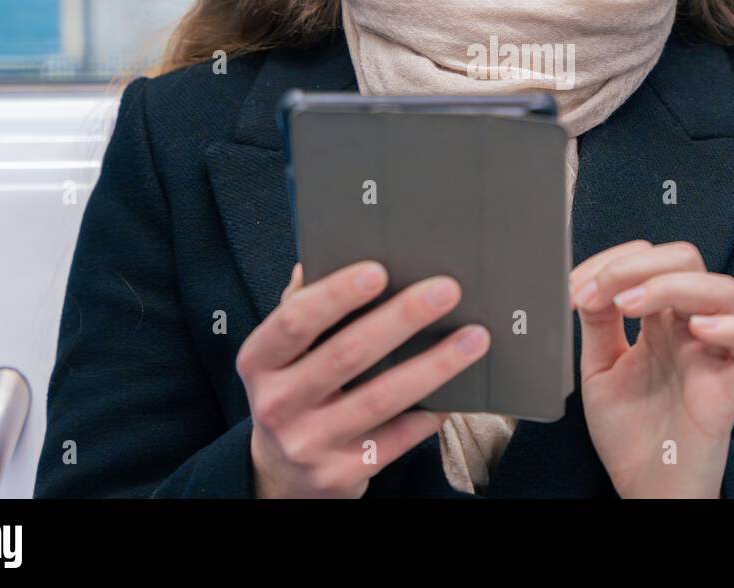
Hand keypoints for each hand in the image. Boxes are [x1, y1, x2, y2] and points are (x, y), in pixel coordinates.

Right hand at [237, 260, 490, 497]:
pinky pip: (397, 438)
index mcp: (259, 362)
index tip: (379, 270)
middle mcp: (276, 405)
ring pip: (380, 398)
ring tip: (474, 338)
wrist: (284, 475)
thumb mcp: (281, 354)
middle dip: (402, 318)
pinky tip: (459, 391)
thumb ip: (298, 307)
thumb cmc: (294, 391)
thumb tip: (318, 258)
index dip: (336, 294)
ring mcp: (307, 444)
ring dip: (433, 364)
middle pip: (347, 354)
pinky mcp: (340, 474)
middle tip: (446, 291)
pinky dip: (430, 412)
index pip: (294, 321)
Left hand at [570, 240, 733, 497]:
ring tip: (629, 306)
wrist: (645, 486)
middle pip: (687, 260)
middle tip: (602, 292)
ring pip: (723, 289)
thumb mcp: (598, 368)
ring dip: (672, 285)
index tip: (576, 288)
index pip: (649, 261)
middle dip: (640, 264)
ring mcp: (713, 353)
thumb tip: (587, 283)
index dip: (614, 262)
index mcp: (657, 319)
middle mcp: (688, 328)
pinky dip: (732, 329)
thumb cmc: (629, 431)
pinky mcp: (732, 386)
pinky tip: (696, 329)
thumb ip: (597, 324)